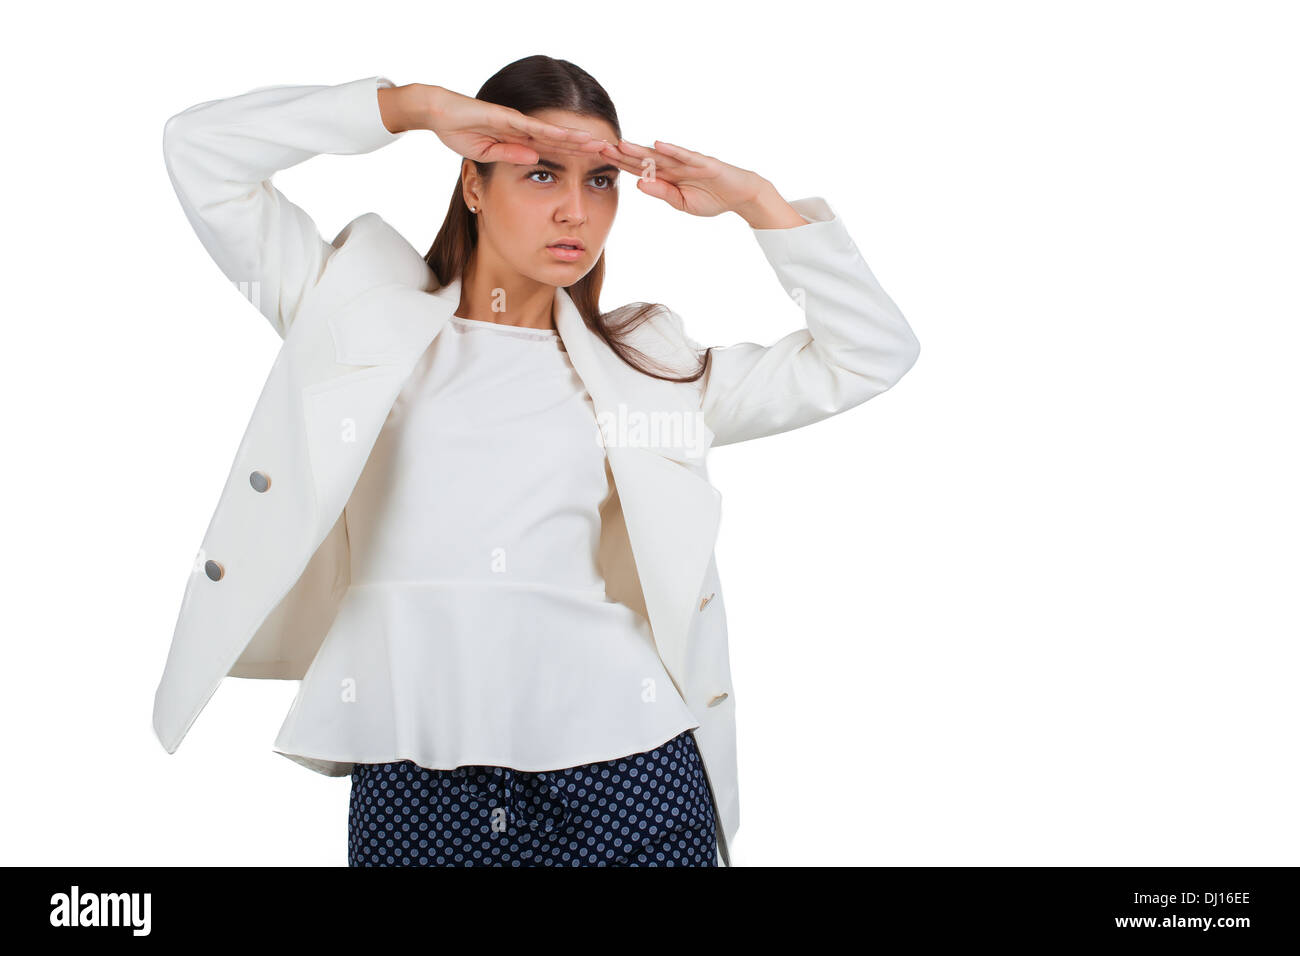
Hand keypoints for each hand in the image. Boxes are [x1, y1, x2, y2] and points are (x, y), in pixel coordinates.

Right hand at [425, 85, 611, 163]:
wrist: (439, 114)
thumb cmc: (460, 132)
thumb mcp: (489, 154)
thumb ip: (512, 156)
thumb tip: (535, 161)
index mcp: (520, 140)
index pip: (554, 149)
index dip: (575, 155)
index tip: (595, 163)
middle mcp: (524, 129)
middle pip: (561, 139)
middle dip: (585, 147)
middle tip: (610, 153)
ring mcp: (517, 122)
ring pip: (554, 132)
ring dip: (577, 138)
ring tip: (600, 144)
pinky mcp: (507, 119)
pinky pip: (534, 127)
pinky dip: (552, 133)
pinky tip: (570, 136)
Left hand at [597, 139, 768, 217]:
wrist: (741, 195)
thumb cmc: (712, 198)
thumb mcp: (681, 202)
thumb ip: (661, 192)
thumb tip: (637, 183)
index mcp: (666, 175)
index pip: (638, 168)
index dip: (619, 163)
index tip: (597, 158)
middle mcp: (673, 165)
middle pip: (643, 158)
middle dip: (621, 153)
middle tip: (597, 146)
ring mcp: (687, 162)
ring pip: (659, 155)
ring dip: (640, 150)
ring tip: (621, 144)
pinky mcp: (703, 162)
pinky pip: (685, 155)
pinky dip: (672, 150)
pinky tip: (657, 145)